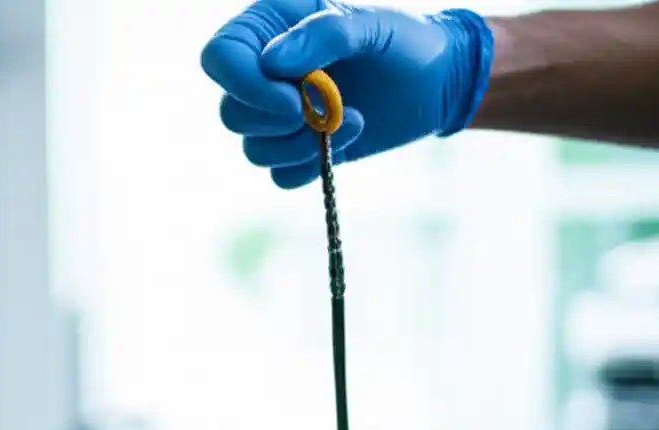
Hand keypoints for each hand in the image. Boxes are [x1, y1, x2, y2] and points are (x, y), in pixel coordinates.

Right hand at [201, 0, 493, 187]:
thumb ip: (324, 35)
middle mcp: (264, 73)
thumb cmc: (404, 41)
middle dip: (279, 121)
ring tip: (349, 122)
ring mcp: (278, 115)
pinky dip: (310, 166)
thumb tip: (272, 62)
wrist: (438, 80)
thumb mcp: (371, 25)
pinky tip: (348, 139)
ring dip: (300, 145)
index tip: (292, 100)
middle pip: (231, 112)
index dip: (245, 86)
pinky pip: (279, 175)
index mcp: (268, 28)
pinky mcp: (298, 150)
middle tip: (324, 109)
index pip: (220, 58)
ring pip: (253, 149)